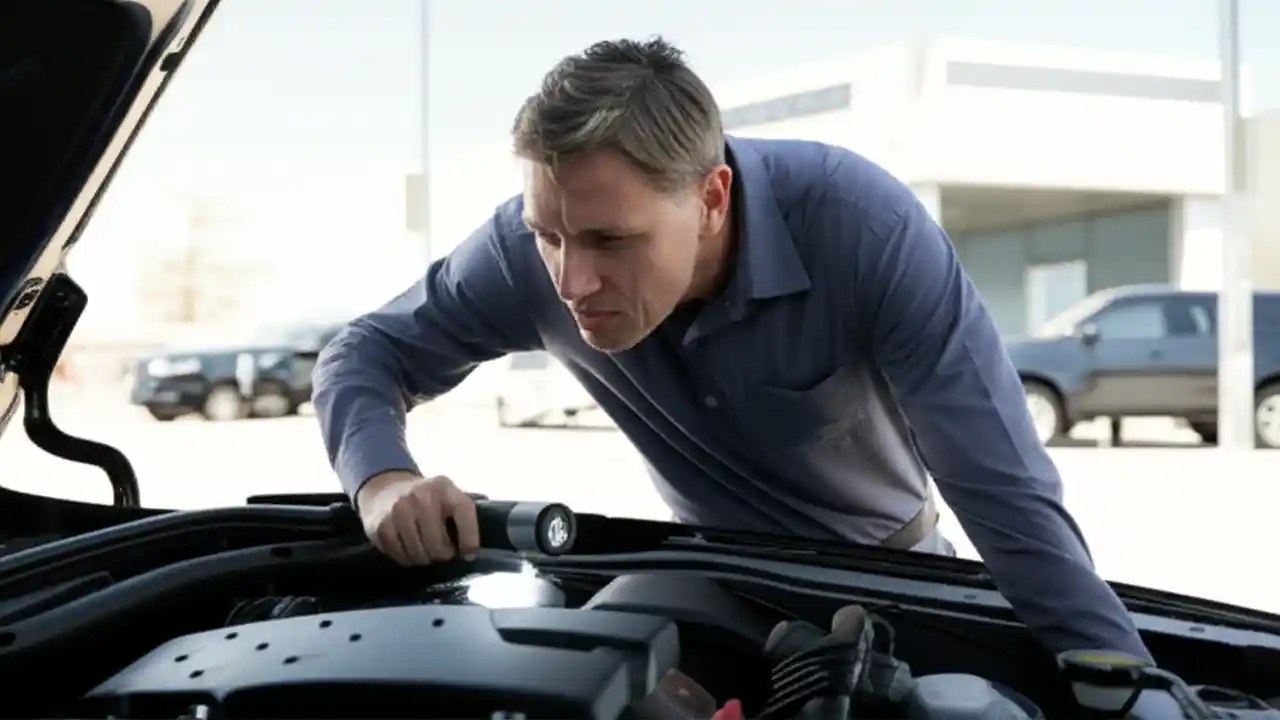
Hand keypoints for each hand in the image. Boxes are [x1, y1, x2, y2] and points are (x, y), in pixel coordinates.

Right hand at [355, 471, 479, 565]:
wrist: (386, 487)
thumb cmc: (426, 498)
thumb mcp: (448, 495)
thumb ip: (462, 516)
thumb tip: (469, 553)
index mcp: (444, 487)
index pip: (464, 513)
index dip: (470, 539)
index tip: (468, 555)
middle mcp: (421, 497)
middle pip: (438, 546)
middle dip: (442, 555)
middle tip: (441, 551)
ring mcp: (398, 511)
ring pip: (419, 555)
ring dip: (424, 559)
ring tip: (425, 549)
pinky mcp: (381, 526)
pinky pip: (400, 557)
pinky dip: (407, 559)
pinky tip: (409, 548)